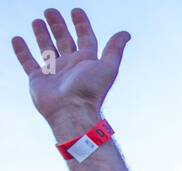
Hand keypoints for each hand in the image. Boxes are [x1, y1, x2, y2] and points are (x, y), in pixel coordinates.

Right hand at [10, 9, 129, 134]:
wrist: (72, 111)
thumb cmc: (90, 89)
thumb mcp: (108, 66)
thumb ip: (115, 49)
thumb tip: (126, 33)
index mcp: (87, 61)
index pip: (85, 38)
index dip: (82, 24)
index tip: (76, 10)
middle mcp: (71, 65)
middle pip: (64, 40)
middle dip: (58, 25)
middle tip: (51, 11)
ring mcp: (54, 72)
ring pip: (46, 48)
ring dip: (42, 34)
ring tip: (37, 20)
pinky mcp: (38, 79)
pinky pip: (27, 61)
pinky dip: (21, 50)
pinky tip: (18, 38)